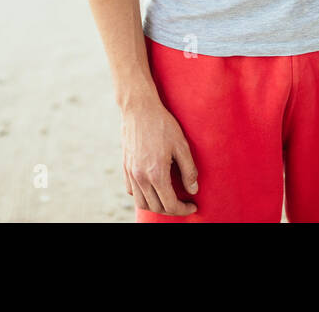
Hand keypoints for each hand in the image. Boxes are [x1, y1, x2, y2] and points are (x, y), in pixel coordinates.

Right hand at [121, 95, 198, 216]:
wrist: (139, 108)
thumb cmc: (162, 124)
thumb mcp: (182, 145)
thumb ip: (188, 170)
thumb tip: (193, 190)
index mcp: (156, 174)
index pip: (170, 205)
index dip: (183, 209)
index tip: (192, 206)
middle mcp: (141, 177)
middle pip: (156, 207)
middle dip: (172, 209)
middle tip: (183, 203)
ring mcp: (131, 173)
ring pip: (142, 203)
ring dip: (156, 205)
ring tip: (168, 198)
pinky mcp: (125, 166)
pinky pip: (132, 191)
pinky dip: (143, 195)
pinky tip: (153, 188)